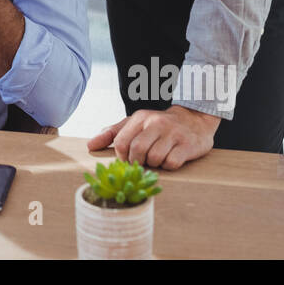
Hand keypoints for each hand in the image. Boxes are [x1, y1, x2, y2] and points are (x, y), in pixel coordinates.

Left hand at [86, 106, 219, 169]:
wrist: (194, 120)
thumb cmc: (158, 126)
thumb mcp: (134, 124)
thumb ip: (112, 133)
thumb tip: (90, 146)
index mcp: (140, 118)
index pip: (120, 142)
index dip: (122, 156)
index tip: (129, 159)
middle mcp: (156, 123)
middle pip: (137, 151)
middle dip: (138, 162)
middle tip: (144, 161)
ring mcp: (172, 133)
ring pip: (154, 159)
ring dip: (154, 164)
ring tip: (158, 158)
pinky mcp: (187, 145)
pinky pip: (171, 163)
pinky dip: (168, 166)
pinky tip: (171, 158)